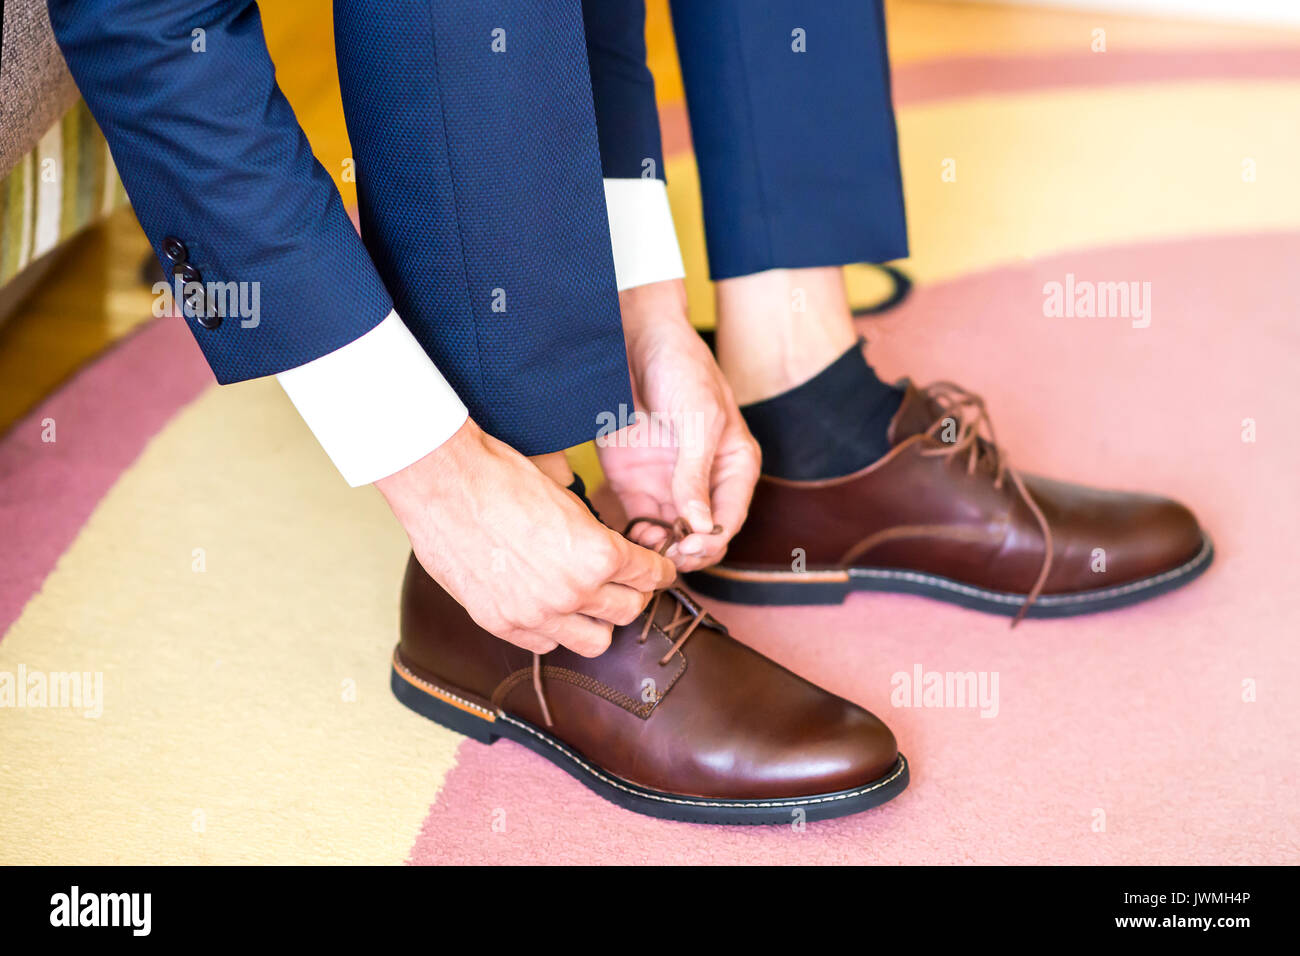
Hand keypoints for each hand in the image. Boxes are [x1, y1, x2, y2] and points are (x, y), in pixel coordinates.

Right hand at [377, 419, 676, 655]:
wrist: (443, 482)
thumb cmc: (503, 475)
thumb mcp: (568, 496)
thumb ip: (594, 532)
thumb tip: (612, 547)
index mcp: (597, 554)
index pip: (651, 576)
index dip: (659, 570)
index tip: (658, 571)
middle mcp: (573, 592)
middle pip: (629, 612)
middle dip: (630, 593)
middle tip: (621, 580)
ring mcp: (536, 614)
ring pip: (596, 641)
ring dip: (596, 620)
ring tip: (585, 599)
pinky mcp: (501, 624)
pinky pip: (547, 645)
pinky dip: (554, 629)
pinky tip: (547, 606)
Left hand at [598, 280, 760, 571]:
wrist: (634, 341)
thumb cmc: (680, 368)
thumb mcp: (698, 419)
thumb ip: (695, 472)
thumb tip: (699, 523)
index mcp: (733, 467)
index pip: (730, 519)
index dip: (712, 539)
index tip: (690, 543)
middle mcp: (704, 482)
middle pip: (703, 536)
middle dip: (689, 550)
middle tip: (668, 551)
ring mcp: (669, 485)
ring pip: (672, 538)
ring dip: (661, 549)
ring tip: (646, 543)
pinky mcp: (635, 484)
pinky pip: (641, 524)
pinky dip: (638, 538)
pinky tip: (632, 536)